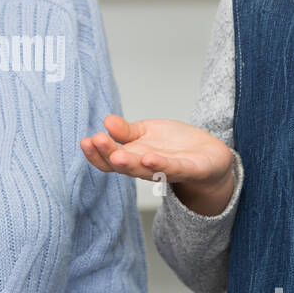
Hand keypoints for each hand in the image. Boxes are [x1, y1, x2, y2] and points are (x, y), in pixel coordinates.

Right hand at [79, 114, 232, 185]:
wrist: (208, 156)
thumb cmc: (174, 145)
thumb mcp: (146, 132)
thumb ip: (126, 131)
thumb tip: (106, 121)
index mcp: (132, 157)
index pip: (109, 159)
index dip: (96, 153)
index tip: (85, 141)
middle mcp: (145, 167)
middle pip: (122, 165)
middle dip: (107, 154)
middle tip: (96, 141)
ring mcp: (165, 170)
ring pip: (144, 170)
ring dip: (129, 164)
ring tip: (117, 155)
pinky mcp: (188, 169)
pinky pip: (173, 169)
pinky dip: (161, 166)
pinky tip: (149, 158)